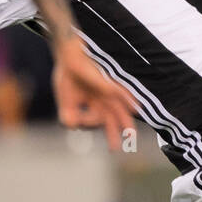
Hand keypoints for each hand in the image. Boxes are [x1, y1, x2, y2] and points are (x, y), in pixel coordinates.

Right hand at [53, 35, 137, 149]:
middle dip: (113, 134)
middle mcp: (101, 99)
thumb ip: (68, 114)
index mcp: (91, 103)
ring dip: (125, 122)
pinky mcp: (108, 81)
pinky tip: (136, 107)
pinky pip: (119, 92)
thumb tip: (73, 127)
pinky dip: (127, 99)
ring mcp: (106, 91)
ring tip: (131, 135)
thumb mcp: (65, 97)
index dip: (86, 124)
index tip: (78, 120)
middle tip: (116, 148)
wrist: (69, 53)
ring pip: (118, 110)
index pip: (92, 120)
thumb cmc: (67, 73)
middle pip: (111, 119)